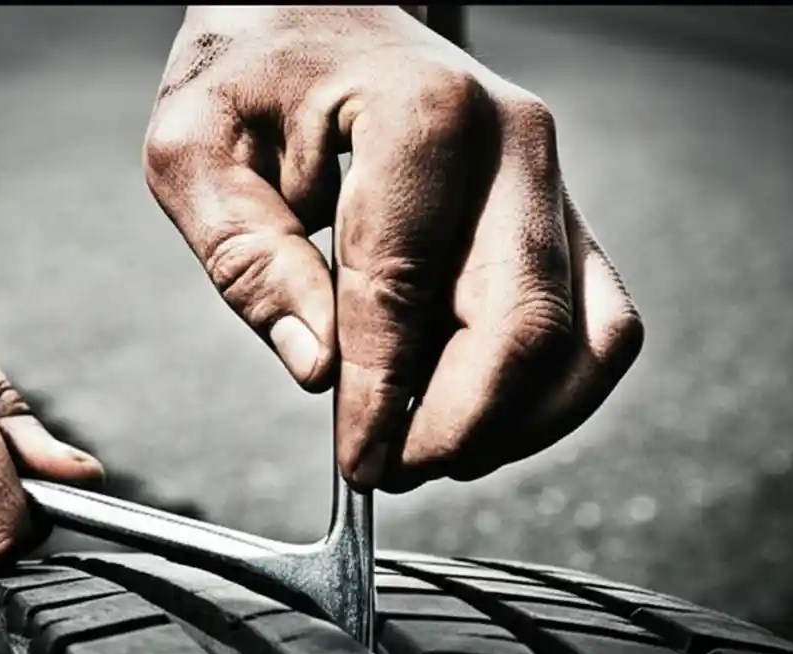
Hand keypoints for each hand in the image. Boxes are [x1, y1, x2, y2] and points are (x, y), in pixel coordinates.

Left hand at [145, 7, 642, 492]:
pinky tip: (477, 412)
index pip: (406, 286)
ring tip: (432, 448)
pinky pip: (597, 325)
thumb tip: (321, 370)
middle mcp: (515, 142)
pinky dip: (550, 392)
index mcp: (421, 113)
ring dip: (516, 423)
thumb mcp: (196, 148)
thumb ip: (248, 259)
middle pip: (525, 325)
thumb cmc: (253, 72)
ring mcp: (552, 177)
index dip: (382, 396)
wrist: (320, 8)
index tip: (355, 464)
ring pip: (584, 338)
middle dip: (459, 427)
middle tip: (390, 469)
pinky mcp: (562, 213)